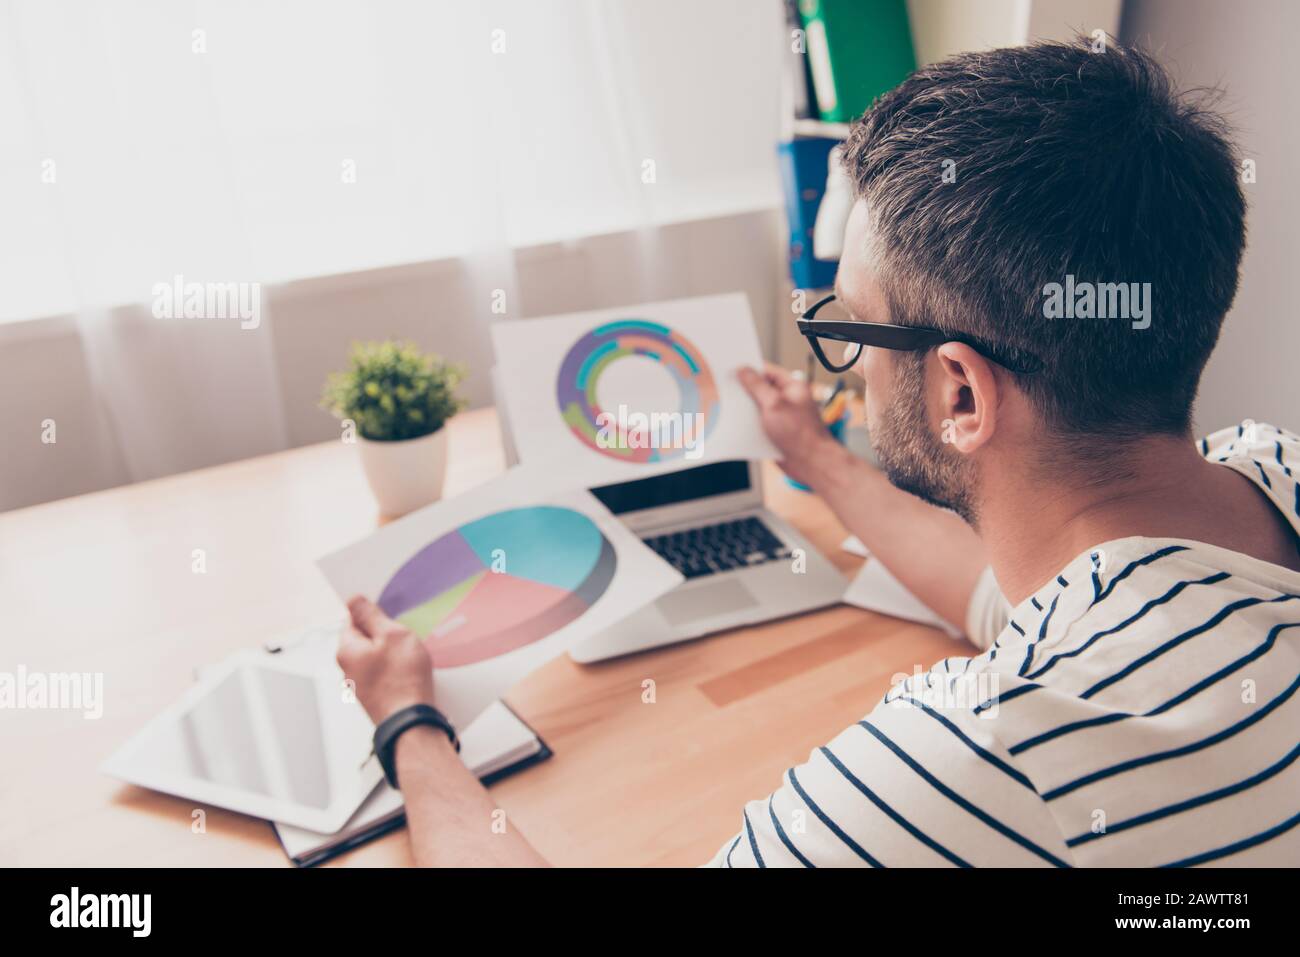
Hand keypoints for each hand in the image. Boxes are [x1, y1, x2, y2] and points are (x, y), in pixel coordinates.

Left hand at [337, 595, 435, 724]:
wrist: (411, 721)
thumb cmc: (403, 679)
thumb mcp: (392, 635)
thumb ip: (371, 615)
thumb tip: (353, 600)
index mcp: (346, 650)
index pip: (352, 619)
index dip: (372, 614)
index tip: (388, 614)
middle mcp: (348, 668)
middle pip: (364, 639)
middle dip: (384, 634)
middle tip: (403, 636)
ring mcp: (361, 685)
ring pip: (376, 657)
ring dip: (392, 652)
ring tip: (410, 656)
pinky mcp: (375, 696)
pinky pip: (383, 673)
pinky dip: (395, 669)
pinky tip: (410, 672)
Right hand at [738, 364, 843, 487]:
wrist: (811, 463)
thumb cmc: (799, 433)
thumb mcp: (774, 404)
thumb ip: (757, 386)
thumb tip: (743, 370)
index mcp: (792, 388)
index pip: (769, 373)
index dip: (751, 371)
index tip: (733, 369)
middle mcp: (788, 401)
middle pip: (762, 391)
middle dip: (745, 392)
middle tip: (726, 389)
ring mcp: (782, 418)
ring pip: (758, 409)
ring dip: (745, 411)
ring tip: (727, 409)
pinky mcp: (777, 433)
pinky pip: (759, 426)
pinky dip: (749, 426)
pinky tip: (736, 427)